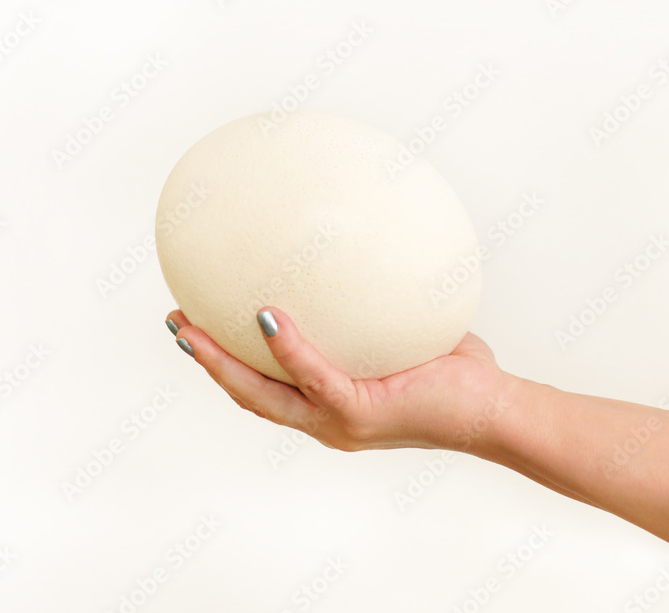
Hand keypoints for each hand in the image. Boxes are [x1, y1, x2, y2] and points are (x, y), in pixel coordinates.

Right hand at [167, 307, 512, 452]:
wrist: (495, 413)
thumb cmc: (457, 374)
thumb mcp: (408, 334)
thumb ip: (379, 306)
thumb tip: (369, 248)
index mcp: (330, 404)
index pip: (266, 387)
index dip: (226, 362)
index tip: (198, 327)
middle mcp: (325, 419)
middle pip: (248, 395)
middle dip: (206, 362)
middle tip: (174, 324)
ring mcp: (338, 421)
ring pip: (263, 396)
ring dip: (222, 363)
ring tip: (190, 328)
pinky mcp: (359, 414)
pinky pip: (315, 376)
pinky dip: (288, 349)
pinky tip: (267, 319)